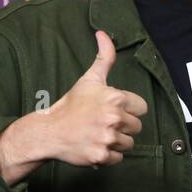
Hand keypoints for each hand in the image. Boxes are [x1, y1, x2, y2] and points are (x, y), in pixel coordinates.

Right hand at [0, 31, 147, 181]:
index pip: (142, 108)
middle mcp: (114, 118)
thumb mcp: (89, 79)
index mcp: (116, 98)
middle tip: (102, 123)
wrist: (49, 131)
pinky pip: (118, 158)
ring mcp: (107, 138)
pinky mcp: (101, 156)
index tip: (112, 110)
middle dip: (122, 126)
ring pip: (128, 144)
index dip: (128, 109)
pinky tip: (94, 145)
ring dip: (116, 142)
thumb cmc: (71, 104)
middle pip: (136, 127)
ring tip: (98, 134)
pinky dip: (108, 155)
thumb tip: (103, 33)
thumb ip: (104, 57)